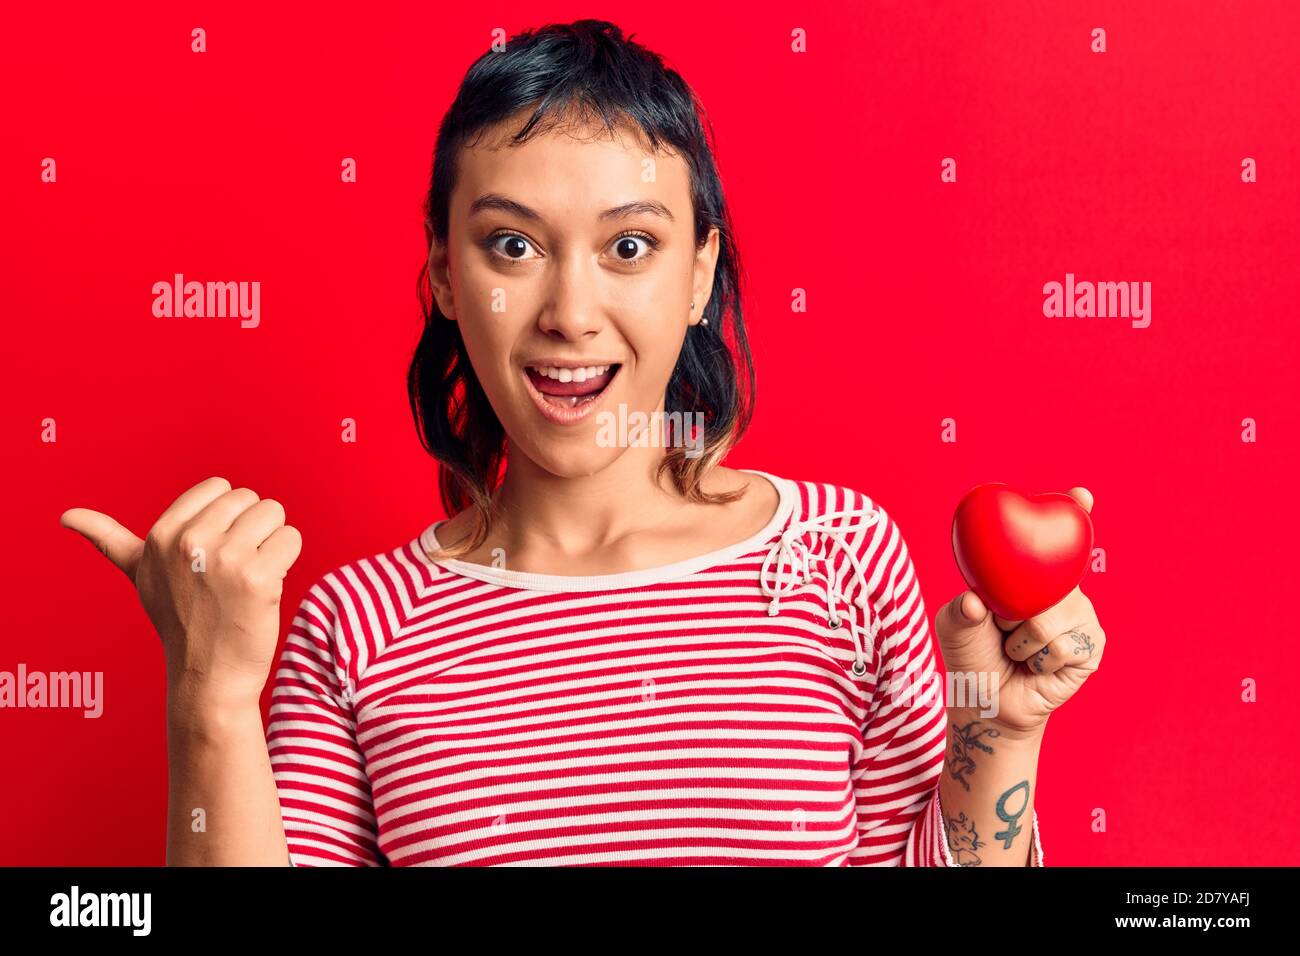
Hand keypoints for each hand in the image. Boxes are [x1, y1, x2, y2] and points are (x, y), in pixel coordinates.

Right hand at [61, 477, 302, 705]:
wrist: (208, 677)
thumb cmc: (180, 621)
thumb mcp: (139, 575)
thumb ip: (108, 540)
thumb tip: (66, 516)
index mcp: (162, 534)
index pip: (219, 487)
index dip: (226, 518)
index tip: (212, 555)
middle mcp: (188, 541)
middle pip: (251, 499)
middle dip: (251, 530)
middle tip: (232, 573)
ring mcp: (223, 559)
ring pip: (275, 514)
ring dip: (272, 544)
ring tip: (249, 578)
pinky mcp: (257, 577)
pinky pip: (291, 539)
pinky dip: (287, 560)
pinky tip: (267, 588)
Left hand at [935, 487, 1104, 738]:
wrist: (987, 699)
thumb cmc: (971, 655)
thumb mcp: (955, 625)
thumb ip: (960, 610)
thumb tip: (975, 603)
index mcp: (1033, 575)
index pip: (1060, 539)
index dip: (1074, 512)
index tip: (1081, 495)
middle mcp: (1062, 591)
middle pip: (1050, 583)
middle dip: (1014, 611)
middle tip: (1004, 628)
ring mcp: (1081, 618)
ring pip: (1050, 619)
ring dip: (1021, 641)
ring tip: (1017, 649)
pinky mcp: (1092, 647)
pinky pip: (1062, 646)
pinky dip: (1038, 660)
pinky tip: (1035, 667)